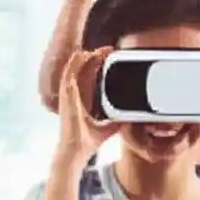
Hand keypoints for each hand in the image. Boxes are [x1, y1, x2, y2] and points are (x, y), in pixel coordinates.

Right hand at [55, 48, 119, 165]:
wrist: (76, 150)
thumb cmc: (88, 141)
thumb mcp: (109, 126)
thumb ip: (118, 119)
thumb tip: (133, 116)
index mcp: (82, 99)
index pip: (88, 76)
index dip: (97, 64)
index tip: (108, 55)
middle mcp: (74, 95)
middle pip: (81, 69)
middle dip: (93, 56)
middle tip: (107, 48)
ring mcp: (68, 97)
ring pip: (73, 70)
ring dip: (84, 58)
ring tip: (97, 49)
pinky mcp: (67, 99)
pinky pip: (68, 78)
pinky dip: (73, 66)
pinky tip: (80, 56)